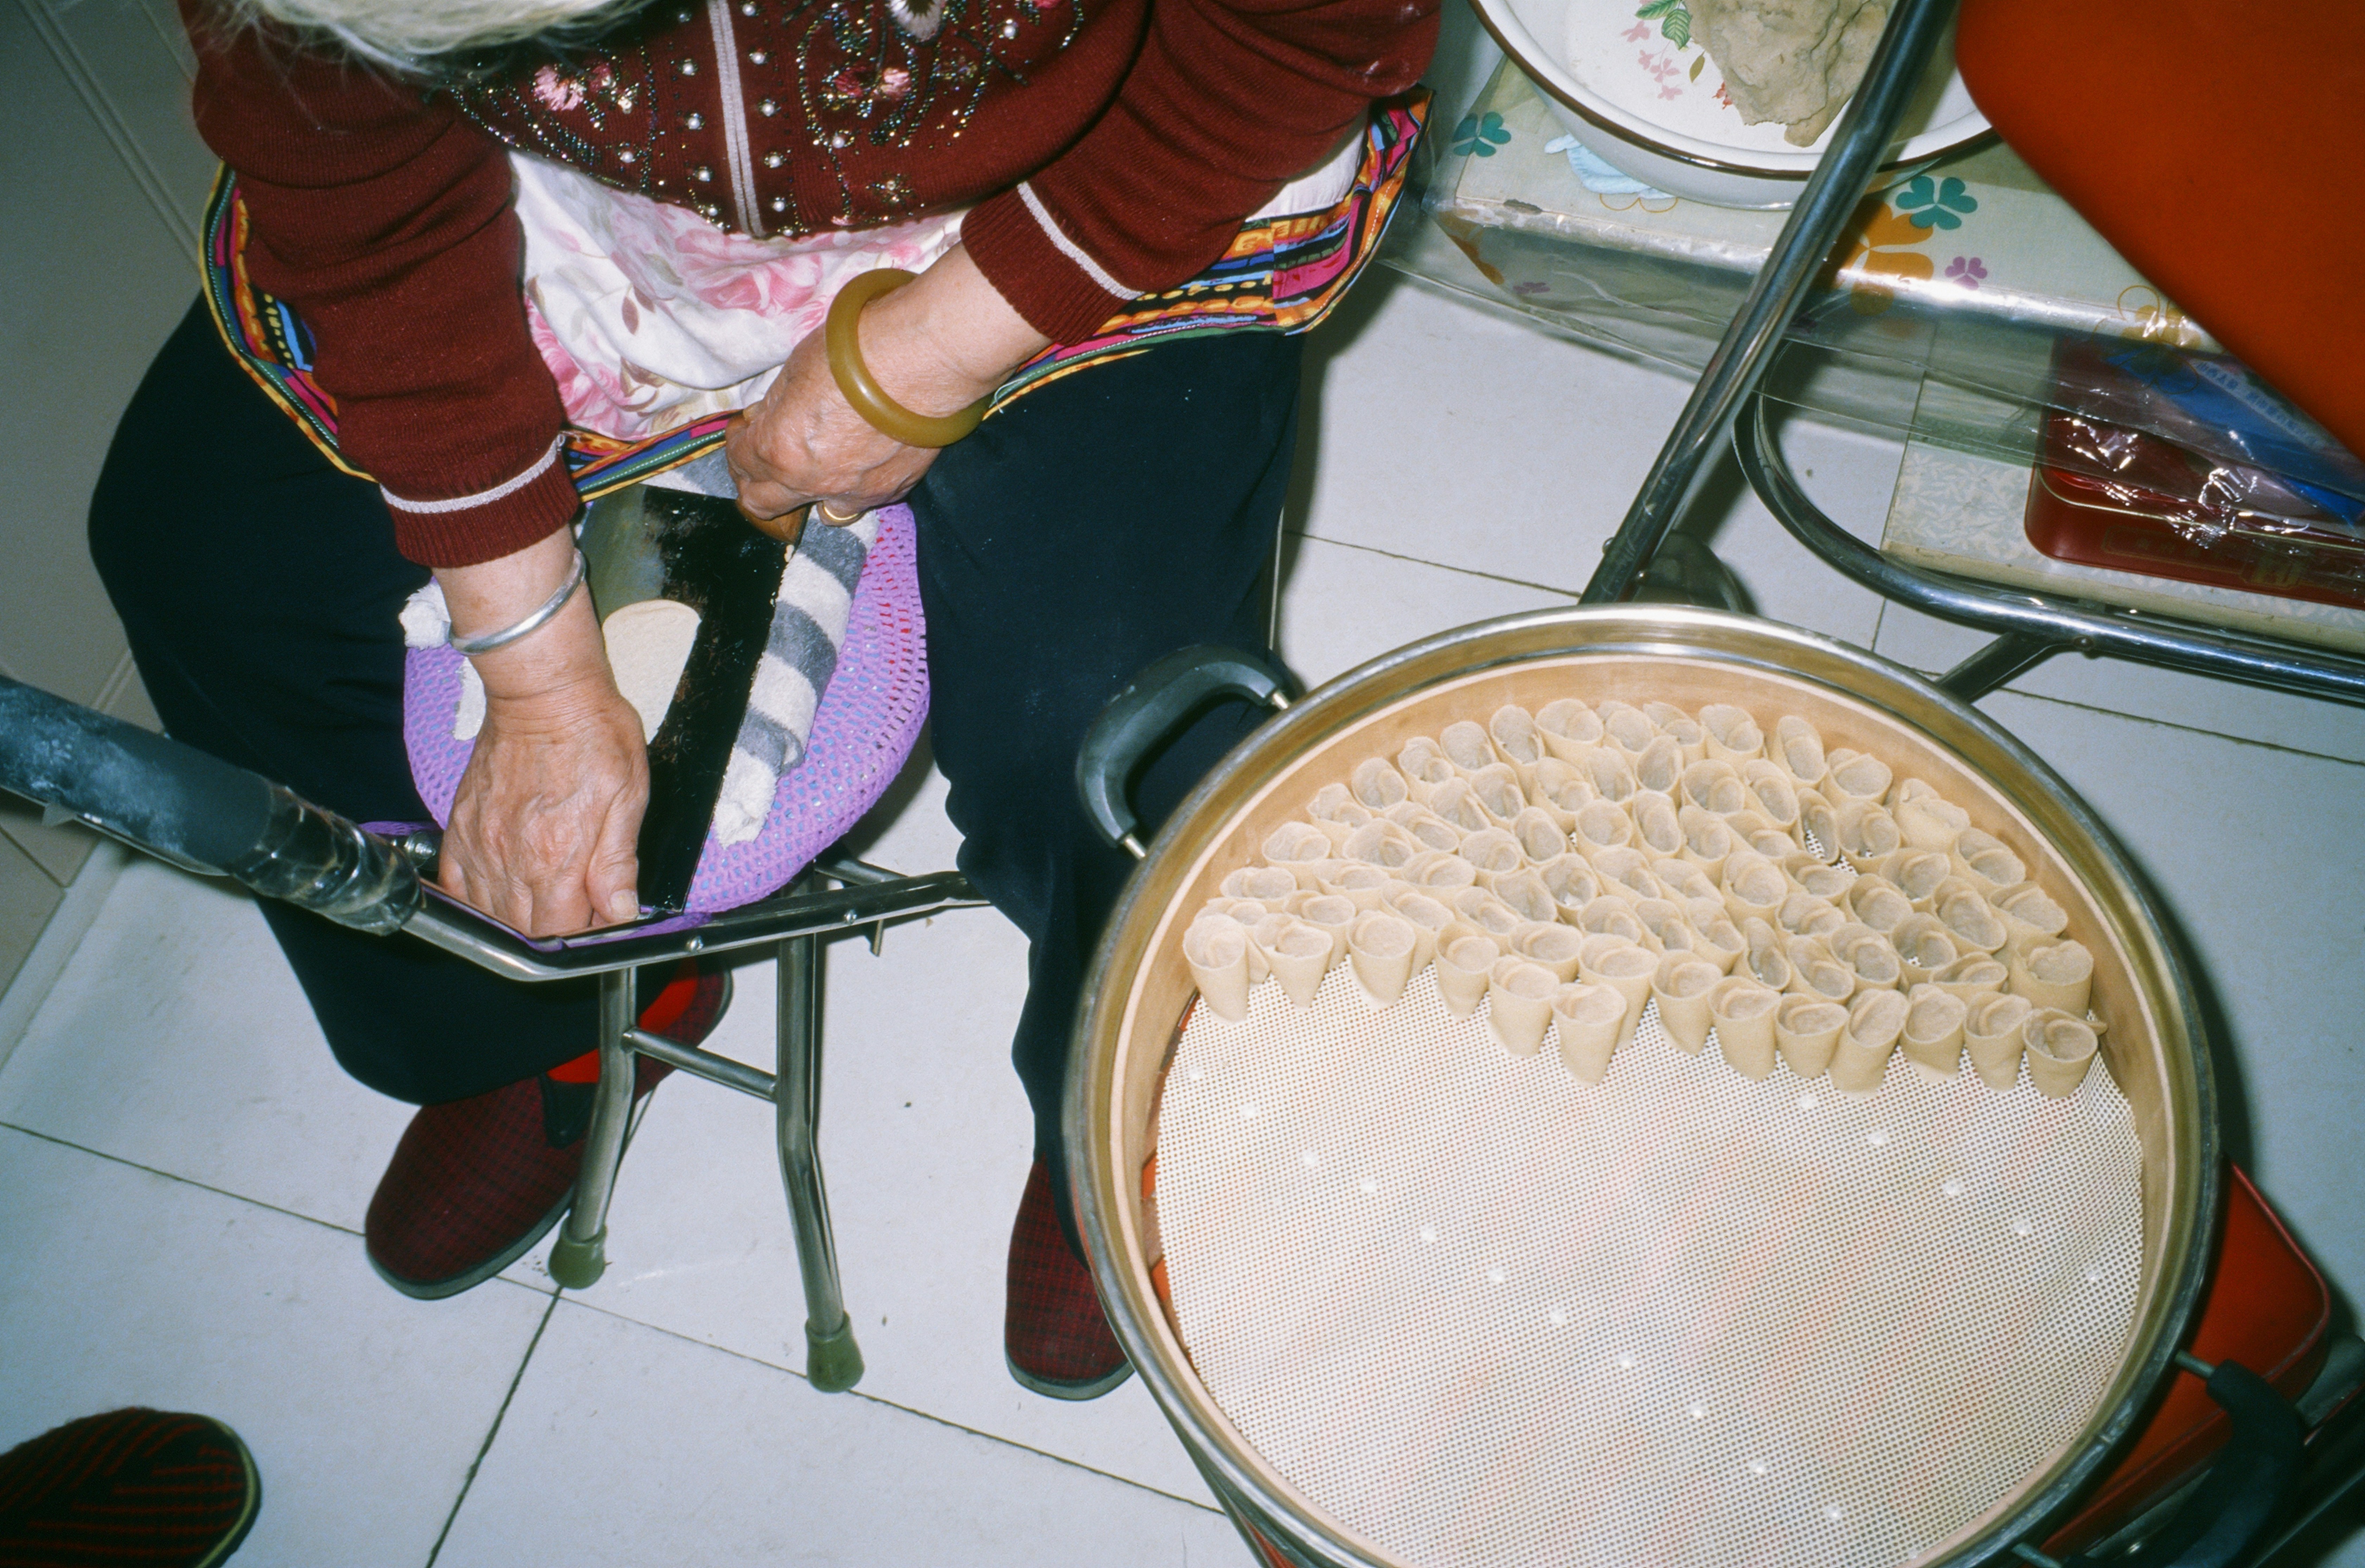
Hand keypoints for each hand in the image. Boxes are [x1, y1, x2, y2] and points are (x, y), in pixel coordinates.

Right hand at [434, 529, 649, 934]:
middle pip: (525, 931)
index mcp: (556, 857)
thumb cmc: (593, 735)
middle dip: (554, 931)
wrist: (543, 692)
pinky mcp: (459, 827)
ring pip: (490, 913)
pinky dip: (476, 900)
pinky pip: (456, 884)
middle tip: (578, 908)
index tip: (600, 921)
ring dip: (518, 920)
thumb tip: (619, 913)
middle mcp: (511, 859)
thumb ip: (617, 863)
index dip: (584, 936)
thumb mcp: (628, 798)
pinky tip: (500, 893)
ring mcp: (480, 844)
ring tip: (546, 899)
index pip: (561, 932)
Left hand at [727, 244, 1049, 531]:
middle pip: (763, 505)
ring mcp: (854, 493)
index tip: (745, 428)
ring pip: (819, 510)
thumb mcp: (795, 369)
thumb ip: (776, 407)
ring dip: (811, 491)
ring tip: (821, 464)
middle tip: (765, 459)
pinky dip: (856, 482)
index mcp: (778, 450)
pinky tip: (866, 454)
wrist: (923, 359)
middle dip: (756, 482)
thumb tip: (767, 420)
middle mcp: (811, 483)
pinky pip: (863, 497)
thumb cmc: (855, 352)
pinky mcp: (893, 490)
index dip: (737, 442)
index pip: (739, 461)